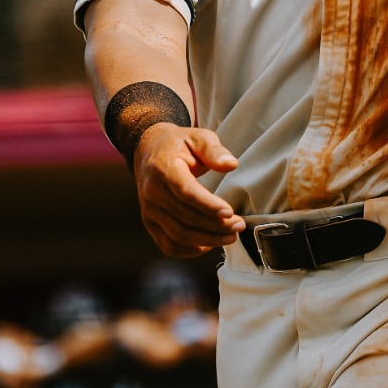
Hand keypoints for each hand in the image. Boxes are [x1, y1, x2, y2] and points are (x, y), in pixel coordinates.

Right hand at [131, 124, 244, 256]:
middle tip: (239, 225)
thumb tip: (231, 165)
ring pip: (179, 234)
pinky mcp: (150, 222)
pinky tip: (209, 245)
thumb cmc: (179, 144)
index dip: (208, 205)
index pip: (186, 192)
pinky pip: (168, 245)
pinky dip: (190, 250)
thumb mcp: (199, 137)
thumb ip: (214, 151)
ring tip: (231, 236)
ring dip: (207, 239)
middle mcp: (152, 192)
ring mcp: (149, 210)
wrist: (148, 150)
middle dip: (215, 225)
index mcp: (163, 168)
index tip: (230, 212)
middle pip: (185, 217)